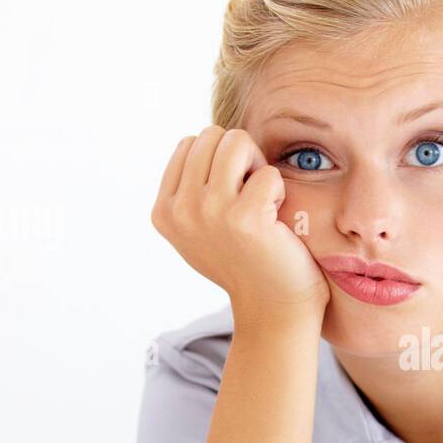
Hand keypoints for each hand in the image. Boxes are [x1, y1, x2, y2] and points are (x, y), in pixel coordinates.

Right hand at [152, 126, 329, 331]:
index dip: (219, 161)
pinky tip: (276, 222)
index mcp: (163, 211)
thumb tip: (198, 140)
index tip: (230, 197)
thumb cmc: (245, 259)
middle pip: (213, 136)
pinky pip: (269, 172)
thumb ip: (188, 188)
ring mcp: (209, 213)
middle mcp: (180, 211)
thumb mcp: (199, 227)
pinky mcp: (244, 218)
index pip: (190, 143)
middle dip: (239, 158)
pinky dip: (279, 191)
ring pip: (237, 143)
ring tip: (262, 203)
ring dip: (258, 168)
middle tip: (251, 197)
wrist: (273, 306)